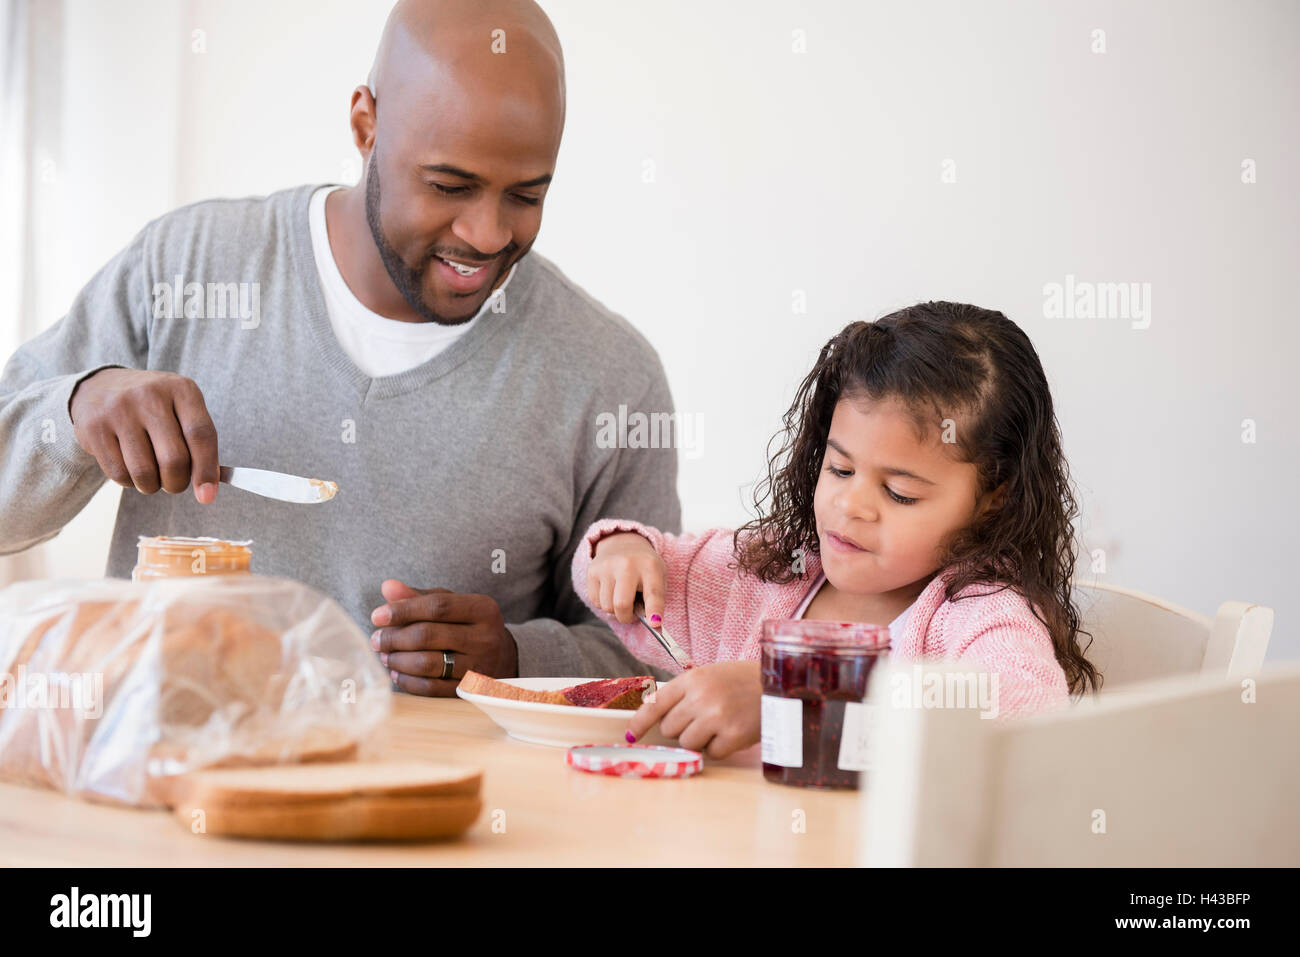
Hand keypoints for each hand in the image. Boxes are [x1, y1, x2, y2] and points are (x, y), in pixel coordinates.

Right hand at [69, 368, 219, 503]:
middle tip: (174, 483)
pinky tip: (129, 468)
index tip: (207, 496)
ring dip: (152, 486)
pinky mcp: (94, 426)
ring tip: (151, 476)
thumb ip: (200, 445)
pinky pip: (119, 473)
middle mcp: (150, 395)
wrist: (102, 386)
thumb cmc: (155, 409)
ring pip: (144, 472)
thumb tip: (207, 491)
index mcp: (182, 389)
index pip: (200, 435)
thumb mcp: (182, 412)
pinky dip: (129, 481)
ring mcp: (119, 409)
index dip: (206, 470)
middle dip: (177, 483)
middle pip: (174, 459)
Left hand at [370, 579, 518, 695]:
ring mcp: (479, 666)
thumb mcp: (452, 604)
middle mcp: (485, 637)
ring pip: (427, 664)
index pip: (437, 606)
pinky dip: (407, 681)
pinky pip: (430, 688)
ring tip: (384, 655)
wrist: (503, 658)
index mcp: (483, 609)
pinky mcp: (469, 690)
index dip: (403, 610)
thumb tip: (387, 587)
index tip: (376, 616)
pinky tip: (396, 673)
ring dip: (398, 660)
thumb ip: (419, 596)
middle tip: (376, 640)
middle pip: (429, 635)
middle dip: (394, 637)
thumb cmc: (468, 625)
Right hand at [586, 532, 664, 624]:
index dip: (654, 611)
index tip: (654, 624)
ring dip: (615, 610)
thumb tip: (653, 625)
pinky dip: (604, 603)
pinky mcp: (592, 571)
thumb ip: (656, 600)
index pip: (653, 593)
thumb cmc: (644, 568)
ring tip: (622, 597)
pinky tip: (611, 591)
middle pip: (621, 604)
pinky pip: (595, 601)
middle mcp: (627, 564)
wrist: (623, 544)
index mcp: (650, 566)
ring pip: (607, 607)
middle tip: (632, 615)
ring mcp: (607, 567)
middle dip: (626, 617)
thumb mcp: (658, 577)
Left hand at [626, 661, 761, 758]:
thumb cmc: (741, 681)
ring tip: (718, 725)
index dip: (640, 722)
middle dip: (681, 729)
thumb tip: (657, 721)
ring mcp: (717, 717)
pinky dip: (719, 748)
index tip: (631, 735)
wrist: (779, 685)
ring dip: (699, 740)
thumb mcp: (709, 676)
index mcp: (693, 679)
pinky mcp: (733, 736)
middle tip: (701, 719)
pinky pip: (711, 753)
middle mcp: (702, 697)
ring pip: (687, 743)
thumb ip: (684, 693)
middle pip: (670, 728)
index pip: (656, 703)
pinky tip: (732, 732)